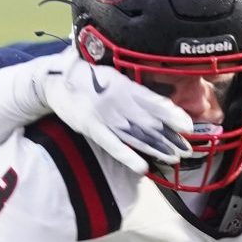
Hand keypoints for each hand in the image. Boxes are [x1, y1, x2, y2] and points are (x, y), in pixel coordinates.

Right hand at [42, 56, 195, 171]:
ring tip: (174, 158)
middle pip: (149, 122)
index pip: (153, 102)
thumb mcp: (111, 74)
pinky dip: (127, 156)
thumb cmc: (85, 76)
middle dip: (169, 137)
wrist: (53, 80)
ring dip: (155, 149)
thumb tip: (156, 100)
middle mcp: (117, 100)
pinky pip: (112, 145)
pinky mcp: (91, 128)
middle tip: (187, 149)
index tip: (188, 126)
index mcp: (124, 85)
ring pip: (135, 135)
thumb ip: (131, 87)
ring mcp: (104, 116)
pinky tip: (142, 167)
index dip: (172, 115)